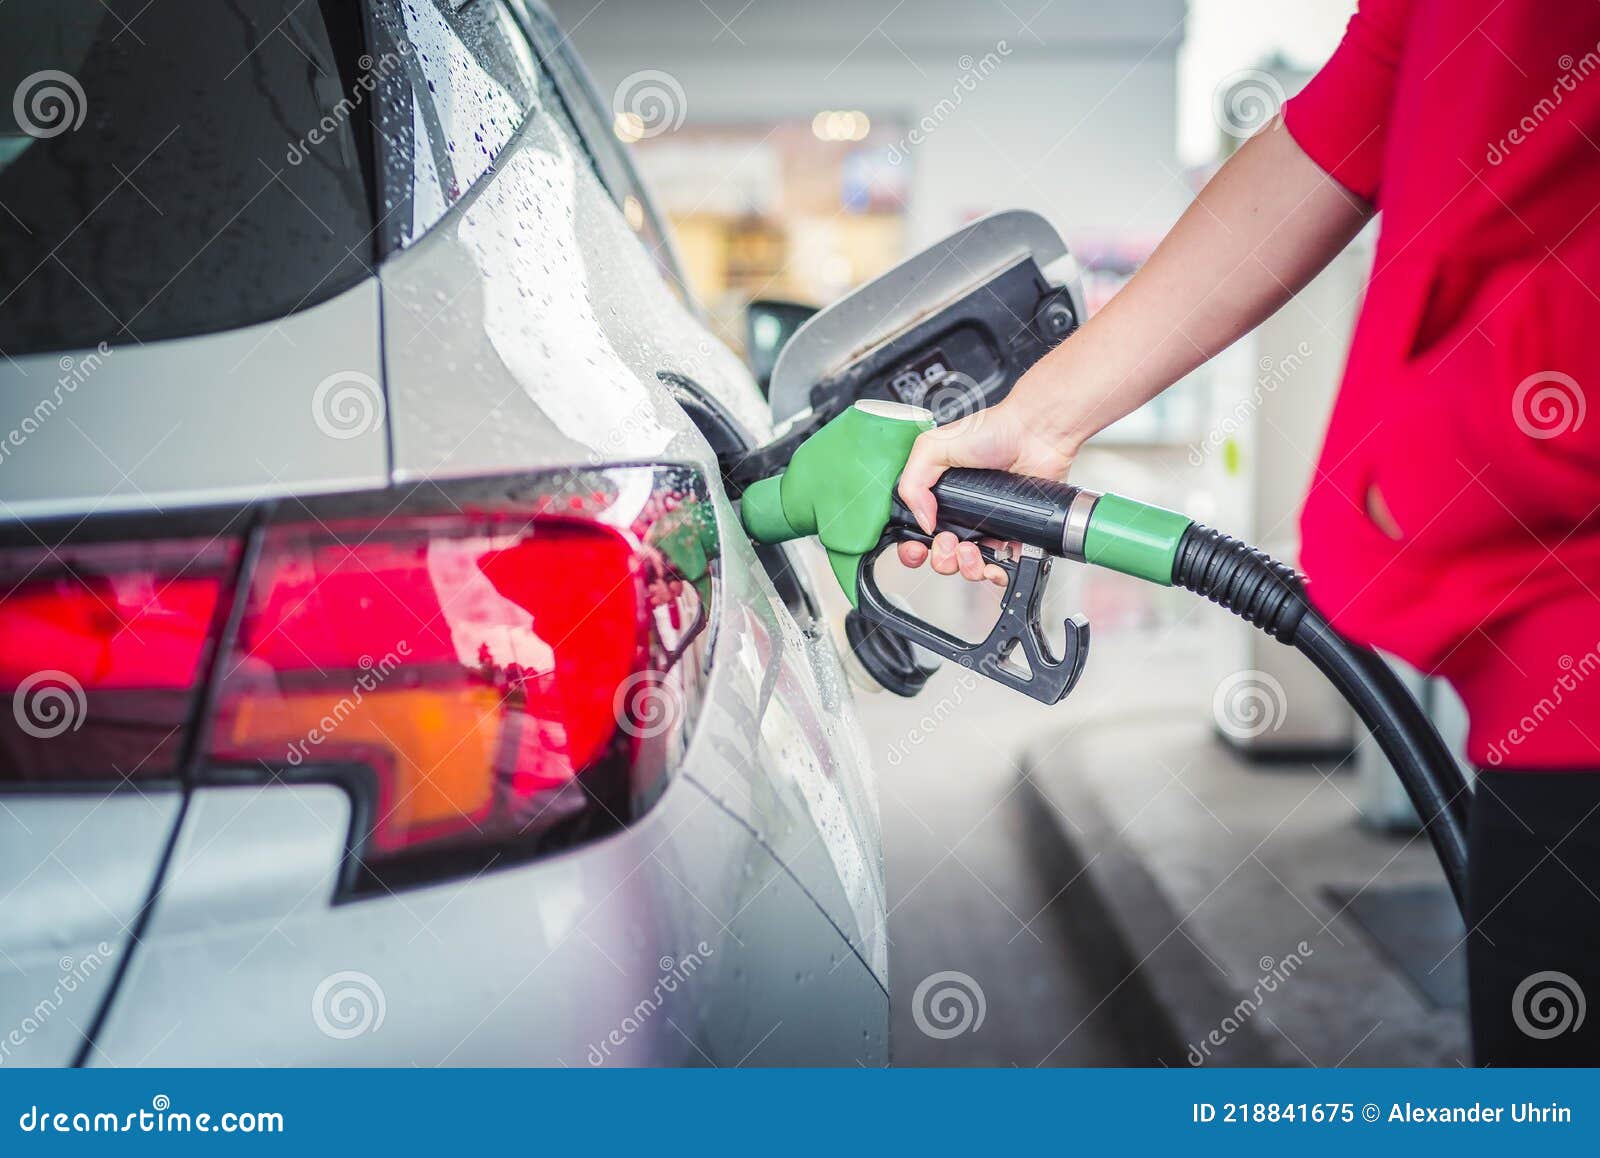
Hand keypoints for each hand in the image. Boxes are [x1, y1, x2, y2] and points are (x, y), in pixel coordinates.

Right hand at [894, 399, 1077, 584]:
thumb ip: (913, 483)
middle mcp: (961, 512)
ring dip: (967, 567)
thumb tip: (922, 521)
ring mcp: (988, 523)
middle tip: (950, 543)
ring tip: (972, 551)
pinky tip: (996, 562)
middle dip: (942, 559)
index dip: (912, 548)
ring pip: (970, 565)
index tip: (917, 549)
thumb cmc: (992, 431)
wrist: (1034, 434)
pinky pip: (1004, 564)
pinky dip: (998, 571)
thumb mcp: (932, 446)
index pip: (916, 533)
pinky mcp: (1014, 530)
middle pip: (942, 555)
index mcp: (938, 496)